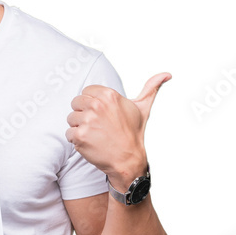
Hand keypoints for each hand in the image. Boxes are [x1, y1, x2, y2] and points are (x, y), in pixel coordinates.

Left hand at [65, 72, 170, 190]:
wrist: (128, 160)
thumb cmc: (134, 134)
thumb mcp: (143, 108)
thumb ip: (151, 88)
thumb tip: (166, 74)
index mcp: (109, 95)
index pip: (86, 91)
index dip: (92, 103)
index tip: (101, 114)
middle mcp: (97, 106)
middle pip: (76, 103)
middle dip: (83, 114)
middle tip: (97, 126)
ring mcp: (87, 121)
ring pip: (71, 118)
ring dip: (79, 127)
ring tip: (95, 135)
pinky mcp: (80, 136)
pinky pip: (69, 133)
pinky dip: (76, 140)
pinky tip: (90, 143)